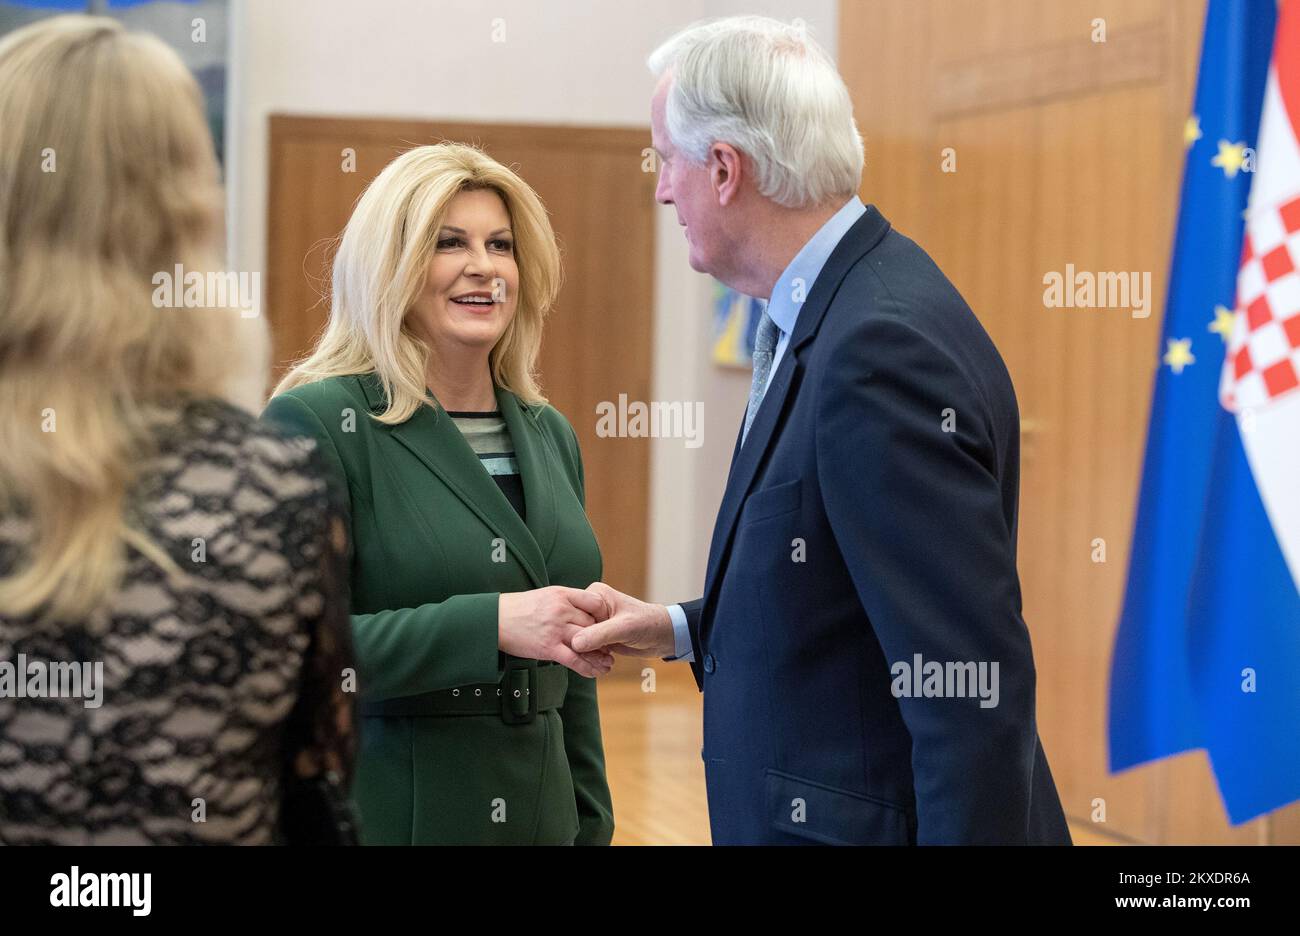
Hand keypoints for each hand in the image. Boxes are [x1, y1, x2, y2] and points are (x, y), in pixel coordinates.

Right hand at [498, 586, 614, 677]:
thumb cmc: (519, 608)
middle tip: (612, 647)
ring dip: (600, 655)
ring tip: (608, 663)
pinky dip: (587, 668)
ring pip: (587, 642)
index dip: (605, 614)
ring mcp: (555, 629)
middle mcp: (561, 610)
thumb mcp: (546, 595)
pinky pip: (574, 659)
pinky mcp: (548, 647)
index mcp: (562, 594)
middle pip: (593, 623)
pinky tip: (595, 673)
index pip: (595, 601)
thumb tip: (584, 608)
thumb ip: (566, 601)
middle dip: (604, 637)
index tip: (608, 624)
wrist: (494, 619)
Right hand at [570, 582, 675, 657]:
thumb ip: (600, 634)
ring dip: (587, 655)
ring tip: (604, 662)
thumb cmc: (647, 623)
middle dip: (582, 646)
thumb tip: (575, 643)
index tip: (584, 645)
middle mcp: (591, 607)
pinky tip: (602, 664)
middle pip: (573, 628)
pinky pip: (586, 648)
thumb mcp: (624, 627)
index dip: (575, 631)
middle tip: (599, 656)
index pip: (572, 613)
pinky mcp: (597, 636)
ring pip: (578, 641)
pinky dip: (592, 658)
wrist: (662, 636)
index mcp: (594, 595)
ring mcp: (593, 622)